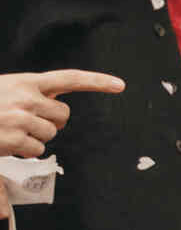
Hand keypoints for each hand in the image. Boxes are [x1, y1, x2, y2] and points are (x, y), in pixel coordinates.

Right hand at [0, 69, 123, 161]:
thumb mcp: (7, 92)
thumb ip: (34, 97)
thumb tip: (59, 113)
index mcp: (26, 81)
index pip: (69, 78)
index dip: (97, 82)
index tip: (120, 85)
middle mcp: (25, 96)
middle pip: (63, 114)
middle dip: (51, 121)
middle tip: (27, 122)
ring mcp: (20, 117)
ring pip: (51, 134)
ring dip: (36, 137)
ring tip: (11, 131)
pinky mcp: (14, 137)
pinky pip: (37, 150)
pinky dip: (26, 151)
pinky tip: (7, 143)